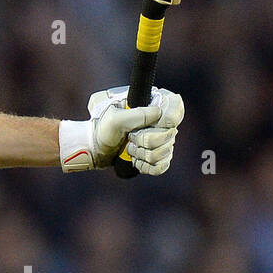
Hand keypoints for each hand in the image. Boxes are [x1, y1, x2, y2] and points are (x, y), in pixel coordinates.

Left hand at [59, 86, 183, 173]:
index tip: (146, 125)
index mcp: (154, 105)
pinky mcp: (159, 157)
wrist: (96, 148)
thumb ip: (137, 114)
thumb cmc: (103, 128)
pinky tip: (136, 161)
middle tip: (130, 137)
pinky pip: (161, 167)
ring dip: (142, 154)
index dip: (165, 120)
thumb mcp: (116, 118)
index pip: (176, 109)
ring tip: (129, 148)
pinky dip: (146, 166)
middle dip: (144, 141)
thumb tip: (159, 112)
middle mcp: (163, 123)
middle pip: (168, 136)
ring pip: (165, 153)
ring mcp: (163, 141)